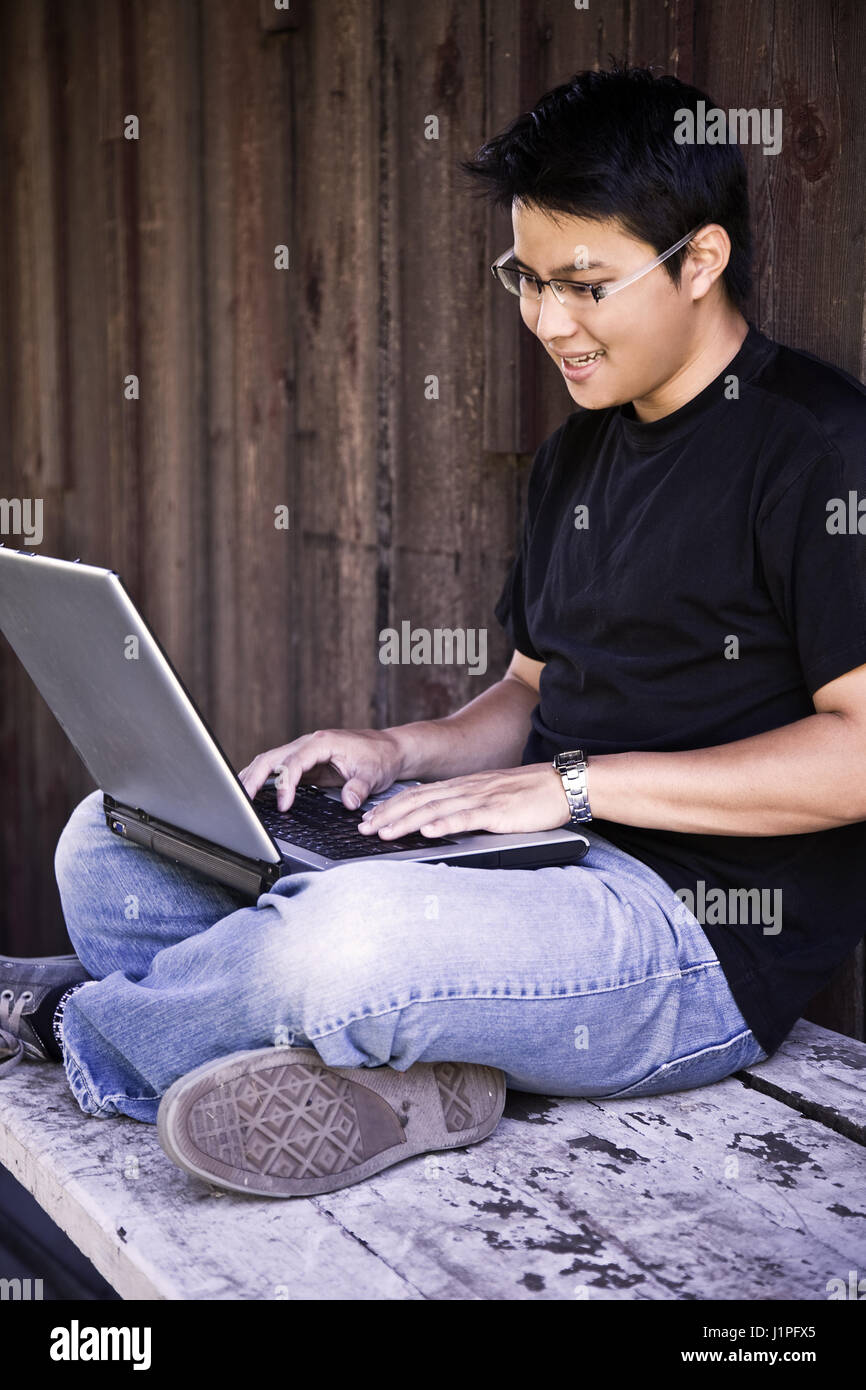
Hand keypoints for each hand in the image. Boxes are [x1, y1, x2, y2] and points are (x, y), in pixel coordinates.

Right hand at [238, 728, 404, 810]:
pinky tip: (251, 792)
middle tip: (241, 801)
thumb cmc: (380, 758)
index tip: (283, 805)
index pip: (294, 761)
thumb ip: (359, 788)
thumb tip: (349, 802)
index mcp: (322, 742)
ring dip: (252, 778)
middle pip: (271, 757)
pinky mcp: (305, 764)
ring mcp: (304, 752)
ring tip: (238, 798)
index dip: (285, 783)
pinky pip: (277, 770)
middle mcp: (308, 744)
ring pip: (269, 761)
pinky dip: (262, 780)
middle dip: (253, 779)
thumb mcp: (374, 774)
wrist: (388, 751)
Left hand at [357, 763, 571, 838]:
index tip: (371, 818)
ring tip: (384, 833)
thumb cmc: (530, 795)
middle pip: (419, 800)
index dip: (392, 806)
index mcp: (463, 786)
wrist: (562, 784)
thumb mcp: (491, 798)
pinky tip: (428, 832)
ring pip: (435, 809)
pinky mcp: (497, 811)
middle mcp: (466, 788)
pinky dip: (445, 824)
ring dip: (406, 822)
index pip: (419, 795)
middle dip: (388, 815)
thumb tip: (444, 822)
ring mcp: (481, 798)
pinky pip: (466, 817)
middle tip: (363, 828)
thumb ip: (468, 807)